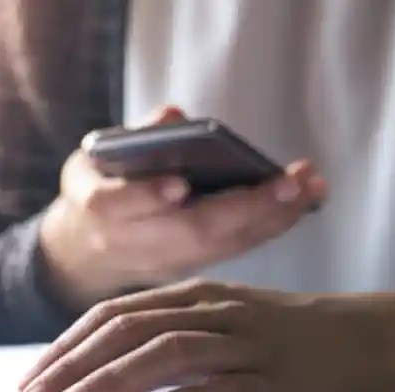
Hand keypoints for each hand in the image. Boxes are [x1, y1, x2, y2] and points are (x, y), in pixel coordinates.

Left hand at [16, 279, 394, 391]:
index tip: (31, 380)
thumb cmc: (283, 337)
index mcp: (192, 297)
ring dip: (113, 380)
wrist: (366, 338)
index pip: (113, 316)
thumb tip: (97, 365)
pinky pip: (225, 387)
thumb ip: (165, 334)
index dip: (66, 347)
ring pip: (168, 353)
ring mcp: (245, 343)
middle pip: (128, 331)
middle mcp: (213, 312)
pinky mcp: (276, 379)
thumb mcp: (218, 321)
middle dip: (73, 367)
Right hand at [39, 106, 327, 311]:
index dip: (146, 197)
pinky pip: (232, 251)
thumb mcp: (94, 157)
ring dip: (271, 220)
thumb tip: (173, 117)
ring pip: (219, 247)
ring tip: (311, 188)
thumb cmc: (95, 190)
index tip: (178, 184)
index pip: (116, 207)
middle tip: (290, 182)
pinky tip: (301, 203)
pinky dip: (269, 227)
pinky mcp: (188, 271)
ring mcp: (161, 264)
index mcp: (96, 209)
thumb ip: (131, 136)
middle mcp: (129, 245)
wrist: (83, 253)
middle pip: (188, 233)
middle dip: (244, 208)